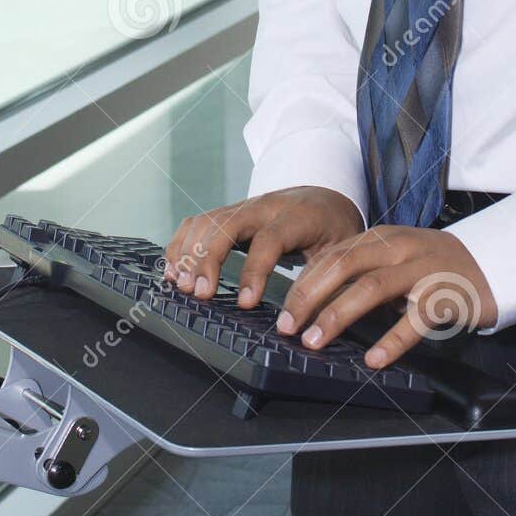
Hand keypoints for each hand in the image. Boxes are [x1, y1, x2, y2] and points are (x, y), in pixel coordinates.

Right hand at [163, 186, 364, 306]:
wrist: (329, 195)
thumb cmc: (334, 228)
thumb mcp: (341, 252)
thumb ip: (324, 281)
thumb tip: (305, 320)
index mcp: (297, 216)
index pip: (269, 240)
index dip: (255, 271)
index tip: (246, 303)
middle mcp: (265, 206)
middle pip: (227, 224)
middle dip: (208, 258)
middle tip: (199, 294)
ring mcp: (244, 207)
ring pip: (207, 220)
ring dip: (190, 252)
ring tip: (182, 285)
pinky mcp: (231, 213)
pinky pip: (199, 222)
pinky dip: (182, 243)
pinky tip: (174, 268)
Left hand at [276, 225, 497, 366]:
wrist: (492, 263)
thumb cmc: (436, 267)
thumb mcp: (396, 259)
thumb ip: (363, 271)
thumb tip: (316, 301)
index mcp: (381, 238)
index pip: (332, 255)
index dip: (303, 283)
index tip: (282, 310)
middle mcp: (398, 248)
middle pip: (343, 266)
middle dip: (309, 297)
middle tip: (287, 326)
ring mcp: (422, 270)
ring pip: (371, 287)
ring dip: (338, 315)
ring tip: (315, 340)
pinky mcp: (444, 295)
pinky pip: (414, 319)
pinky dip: (391, 340)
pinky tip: (373, 359)